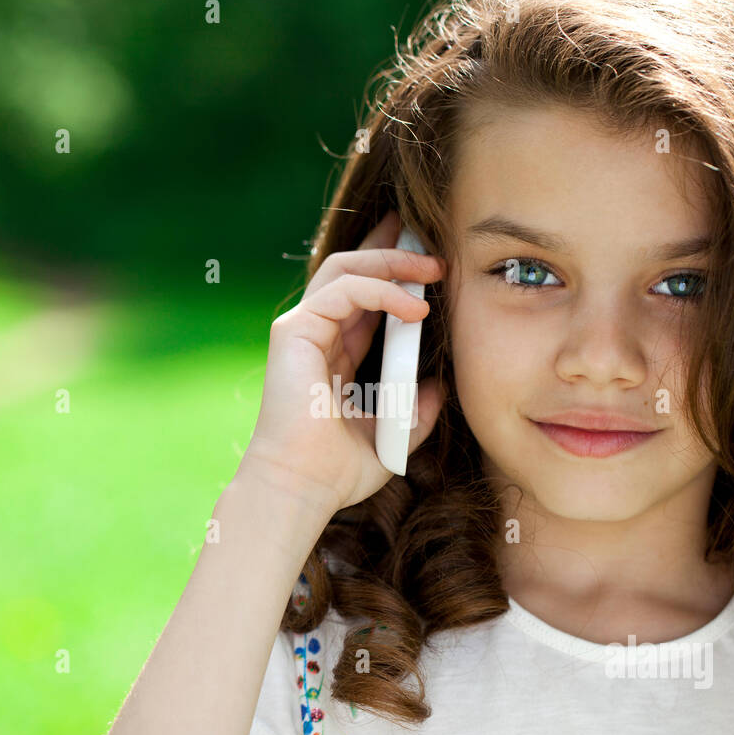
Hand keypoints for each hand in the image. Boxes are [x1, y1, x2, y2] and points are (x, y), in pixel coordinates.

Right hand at [240, 209, 446, 513]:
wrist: (303, 488)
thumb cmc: (337, 472)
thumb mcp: (393, 435)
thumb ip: (417, 410)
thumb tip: (439, 384)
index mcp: (334, 355)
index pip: (364, 297)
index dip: (393, 271)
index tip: (430, 263)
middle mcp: (315, 335)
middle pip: (351, 268)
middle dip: (392, 249)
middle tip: (431, 246)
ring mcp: (301, 330)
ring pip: (345, 268)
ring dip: (392, 262)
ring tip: (432, 270)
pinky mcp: (294, 331)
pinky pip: (344, 290)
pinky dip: (381, 290)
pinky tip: (414, 309)